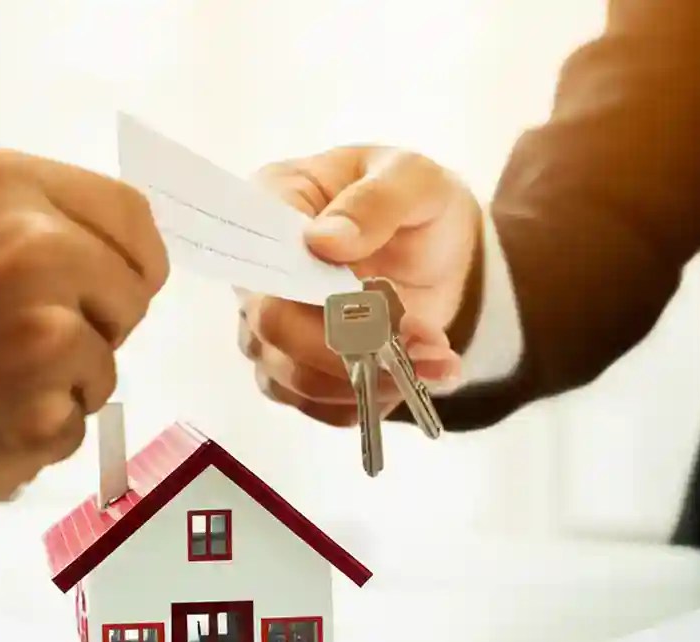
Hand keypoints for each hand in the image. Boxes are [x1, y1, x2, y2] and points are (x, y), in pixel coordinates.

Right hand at [0, 149, 167, 518]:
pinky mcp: (42, 416)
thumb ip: (11, 213)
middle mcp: (36, 250)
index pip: (130, 215)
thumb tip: (89, 238)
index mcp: (2, 186)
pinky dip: (32, 434)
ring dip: (58, 384)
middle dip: (94, 322)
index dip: (132, 256)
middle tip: (21, 342)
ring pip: (103, 367)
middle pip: (131, 293)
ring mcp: (45, 337)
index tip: (123, 280)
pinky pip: (73, 426)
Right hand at [239, 146, 476, 425]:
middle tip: (423, 343)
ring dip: (370, 381)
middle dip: (352, 348)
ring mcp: (276, 325)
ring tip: (437, 359)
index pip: (261, 263)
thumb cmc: (415, 198)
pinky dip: (373, 400)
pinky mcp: (303, 366)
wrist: (439, 241)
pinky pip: (319, 405)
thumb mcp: (413, 179)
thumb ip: (374, 203)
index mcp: (272, 205)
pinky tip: (419, 375)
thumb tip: (324, 241)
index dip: (307, 295)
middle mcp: (260, 272)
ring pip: (294, 379)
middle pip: (272, 333)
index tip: (378, 305)